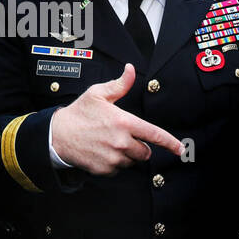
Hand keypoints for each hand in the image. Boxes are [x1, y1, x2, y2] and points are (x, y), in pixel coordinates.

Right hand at [50, 63, 183, 175]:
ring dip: (126, 154)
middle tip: (123, 137)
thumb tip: (131, 70)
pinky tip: (101, 151)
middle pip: (145, 152)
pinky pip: (118, 169)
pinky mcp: (105, 169)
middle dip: (139, 146)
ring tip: (109, 143)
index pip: (154, 135)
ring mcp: (113, 158)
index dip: (171, 143)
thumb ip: (120, 84)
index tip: (181, 149)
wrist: (57, 135)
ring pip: (132, 161)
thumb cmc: (78, 113)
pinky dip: (114, 162)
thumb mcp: (98, 94)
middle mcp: (121, 142)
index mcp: (124, 122)